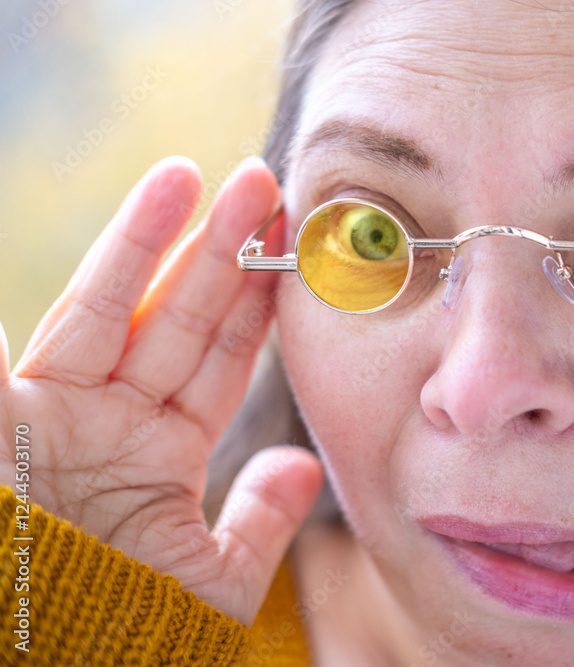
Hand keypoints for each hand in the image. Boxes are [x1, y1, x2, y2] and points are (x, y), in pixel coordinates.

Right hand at [0, 157, 322, 625]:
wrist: (59, 666)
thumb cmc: (131, 636)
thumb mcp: (208, 582)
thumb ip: (259, 523)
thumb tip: (304, 466)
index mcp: (156, 453)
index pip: (217, 359)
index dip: (253, 301)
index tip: (291, 246)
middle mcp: (107, 423)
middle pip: (172, 319)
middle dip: (218, 252)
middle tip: (262, 183)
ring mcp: (50, 418)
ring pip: (105, 312)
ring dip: (143, 244)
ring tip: (184, 177)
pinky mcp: (1, 425)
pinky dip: (28, 317)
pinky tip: (85, 247)